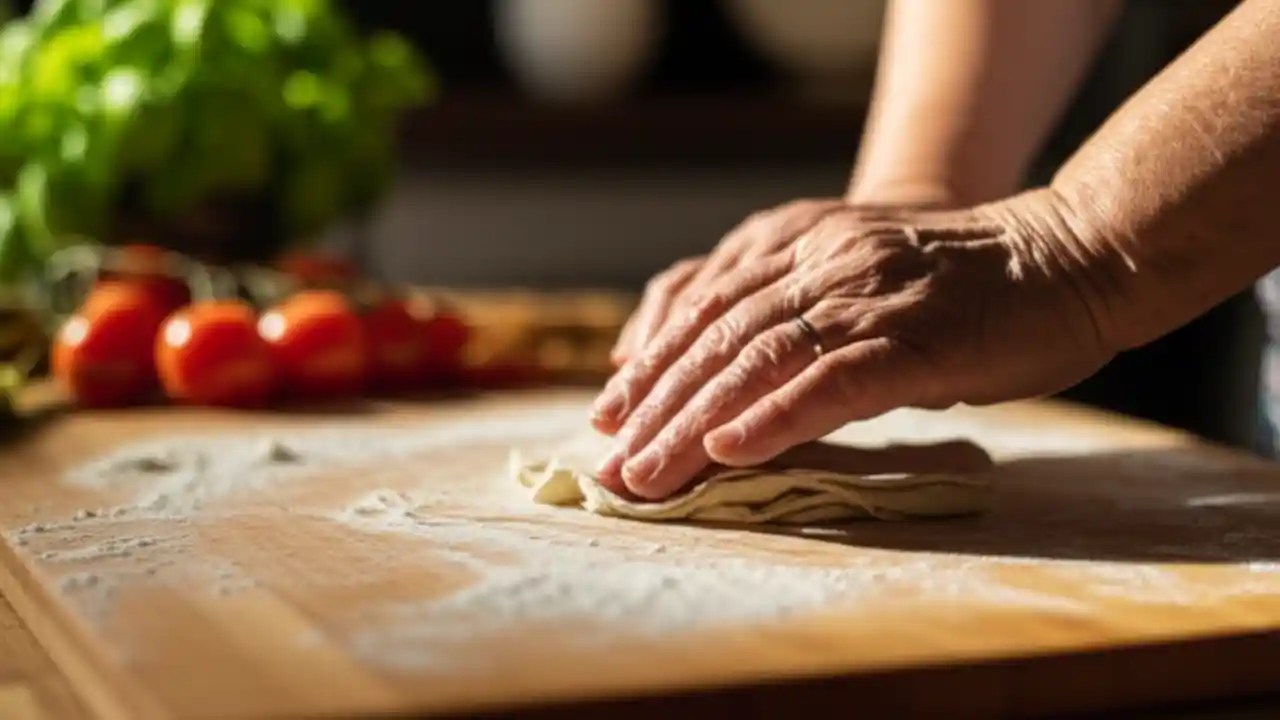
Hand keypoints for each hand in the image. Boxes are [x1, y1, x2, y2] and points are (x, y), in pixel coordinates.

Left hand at [591, 188, 1117, 499]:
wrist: (1069, 253)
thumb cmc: (962, 284)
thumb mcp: (860, 277)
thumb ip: (796, 311)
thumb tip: (732, 380)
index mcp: (802, 246)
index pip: (705, 308)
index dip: (650, 364)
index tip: (607, 415)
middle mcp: (823, 264)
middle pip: (717, 339)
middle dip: (655, 408)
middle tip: (608, 468)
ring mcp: (868, 299)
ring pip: (757, 362)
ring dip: (693, 424)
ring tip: (646, 477)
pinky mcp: (916, 342)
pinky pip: (831, 382)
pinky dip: (775, 417)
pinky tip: (730, 451)